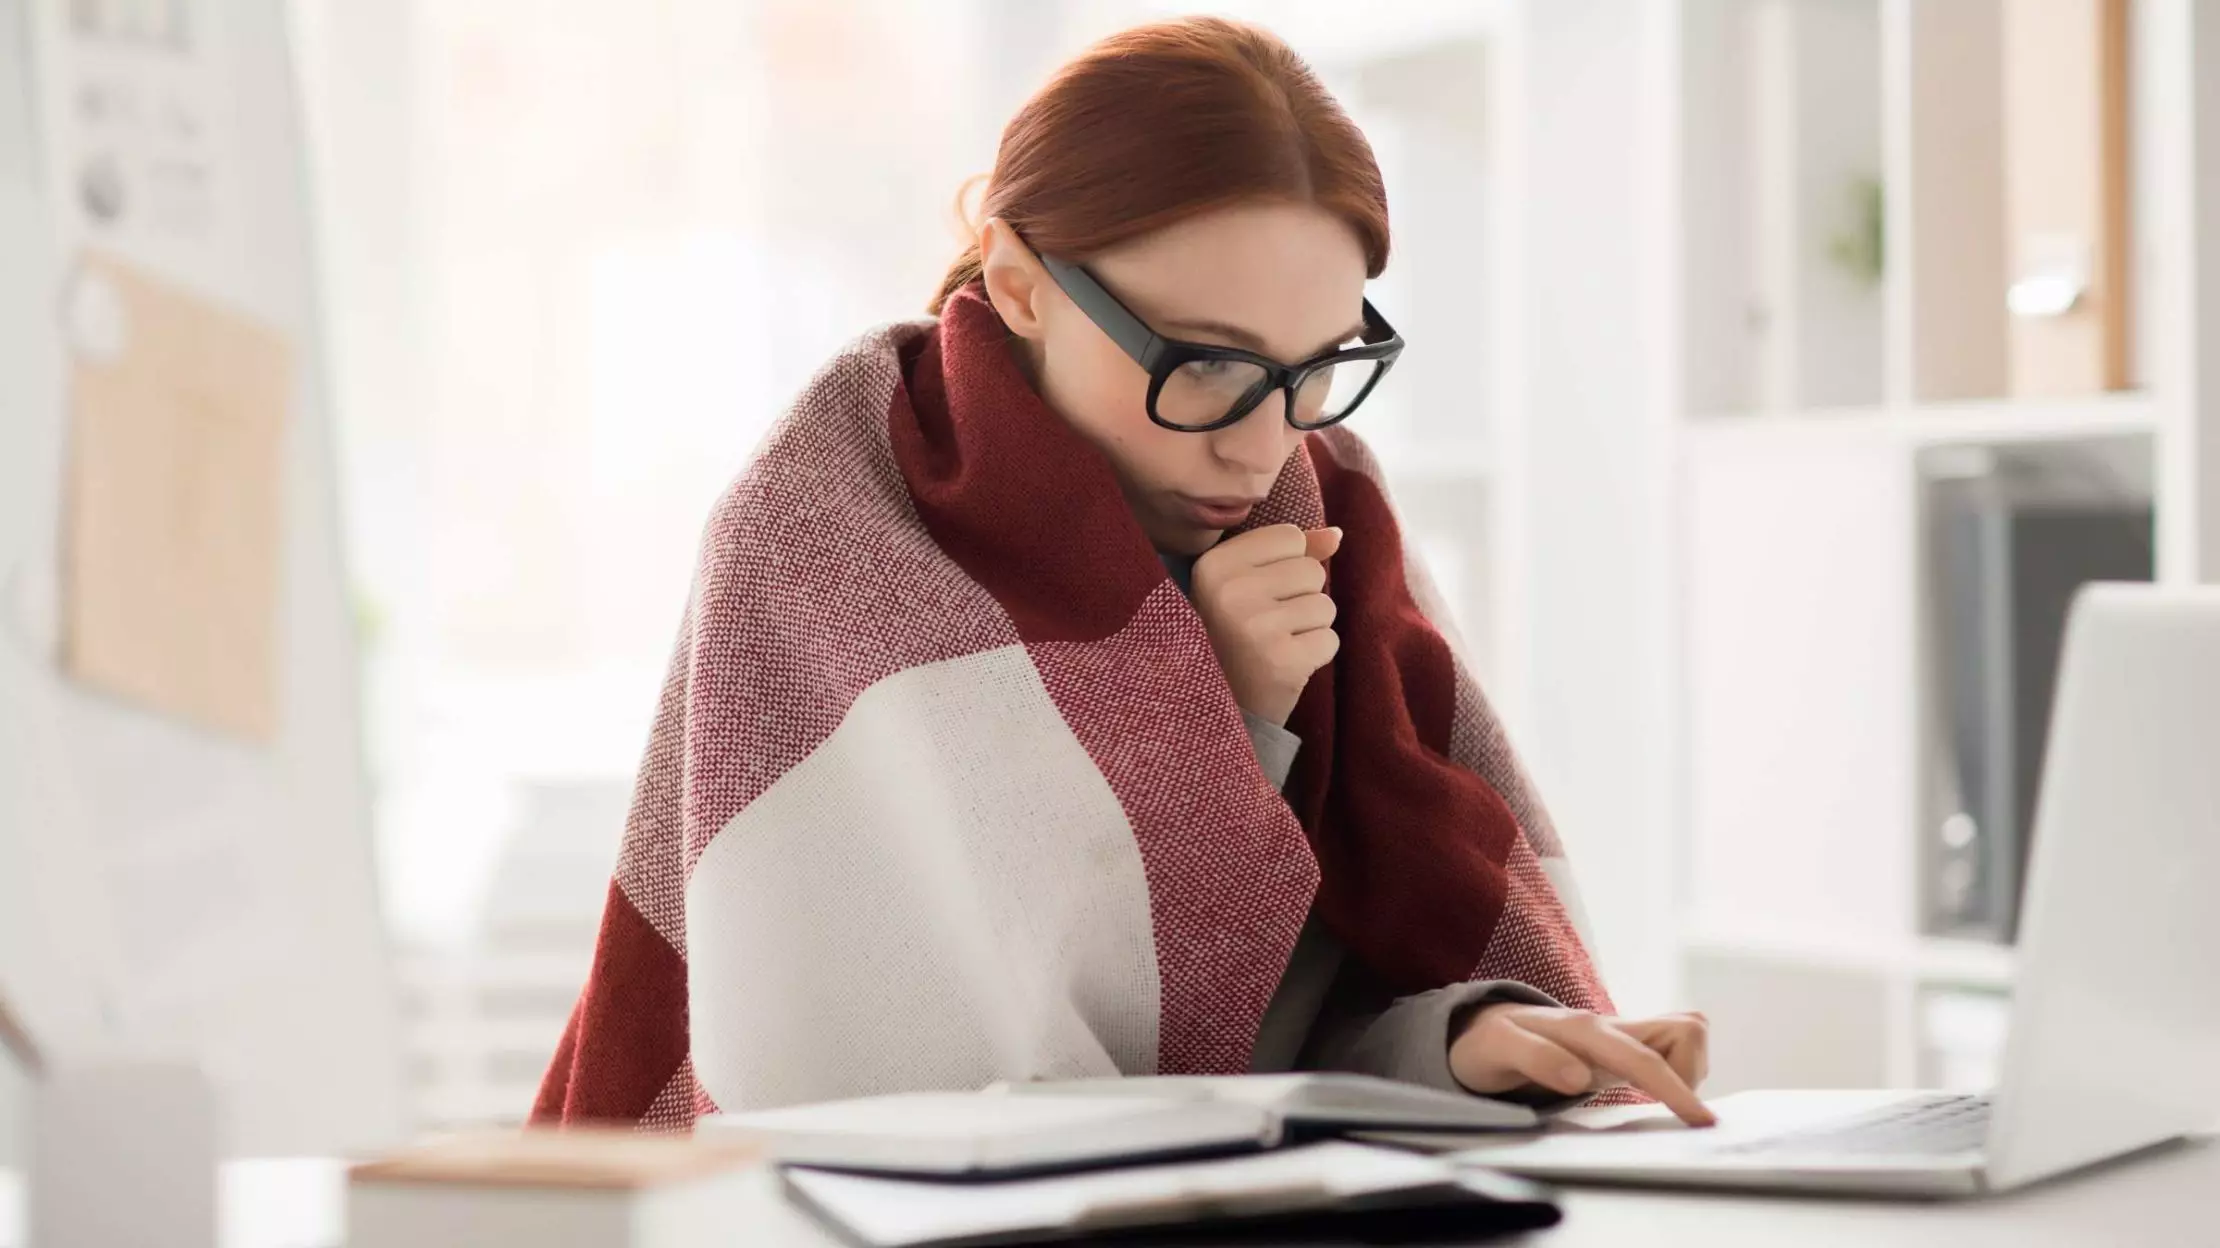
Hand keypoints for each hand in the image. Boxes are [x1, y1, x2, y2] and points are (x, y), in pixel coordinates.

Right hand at [1191, 524, 1342, 725]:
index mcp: (1213, 564)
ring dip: (1309, 628)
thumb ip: (1290, 554)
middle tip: (1265, 627)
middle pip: (1311, 570)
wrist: (1212, 708)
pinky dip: (1315, 655)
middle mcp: (1230, 591)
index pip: (1290, 537)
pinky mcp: (1282, 661)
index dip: (1284, 567)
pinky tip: (1285, 665)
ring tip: (1274, 645)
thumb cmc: (1232, 639)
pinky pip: (1330, 640)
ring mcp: (1256, 627)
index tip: (1255, 596)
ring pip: (1325, 605)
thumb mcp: (1244, 586)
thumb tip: (1337, 534)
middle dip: (1300, 599)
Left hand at [1449, 1003, 1715, 1126]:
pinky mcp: (1622, 1048)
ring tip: (1653, 1099)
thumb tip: (1580, 1077)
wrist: (1479, 1028)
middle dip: (1692, 1074)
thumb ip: (1536, 1058)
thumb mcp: (1498, 1050)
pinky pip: (1670, 1051)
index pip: (1644, 1058)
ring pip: (1684, 1036)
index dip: (1677, 1088)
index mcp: (1584, 1030)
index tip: (1701, 1121)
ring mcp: (1619, 1035)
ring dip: (1686, 1072)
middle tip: (1665, 1109)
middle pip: (1686, 1029)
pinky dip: (1676, 1072)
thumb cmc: (1488, 1043)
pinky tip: (1652, 1094)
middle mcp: (1609, 1026)